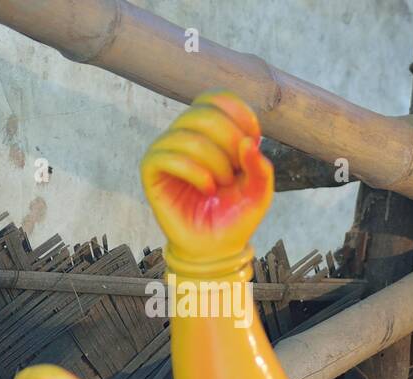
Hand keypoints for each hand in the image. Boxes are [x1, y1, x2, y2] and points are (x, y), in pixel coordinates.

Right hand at [140, 90, 272, 263]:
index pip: (216, 99)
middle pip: (204, 114)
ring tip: (222, 185)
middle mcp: (186, 136)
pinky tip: (207, 189)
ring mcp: (166, 150)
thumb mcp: (259, 192)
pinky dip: (195, 172)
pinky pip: (168, 156)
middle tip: (236, 172)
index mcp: (211, 133)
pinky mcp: (151, 170)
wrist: (216, 246)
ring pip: (188, 136)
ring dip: (215, 163)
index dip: (239, 113)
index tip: (254, 140)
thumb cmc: (235, 215)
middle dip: (230, 142)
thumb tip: (250, 143)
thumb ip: (261, 168)